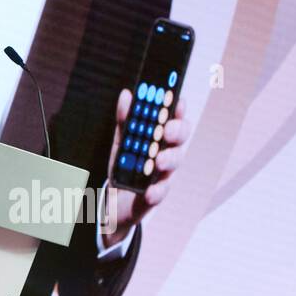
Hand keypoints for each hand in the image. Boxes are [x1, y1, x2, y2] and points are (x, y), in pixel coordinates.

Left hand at [101, 89, 190, 246]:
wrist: (115, 199)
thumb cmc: (126, 164)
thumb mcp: (122, 139)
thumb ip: (126, 119)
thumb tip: (127, 95)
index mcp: (159, 137)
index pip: (173, 119)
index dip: (178, 109)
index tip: (178, 101)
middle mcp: (166, 153)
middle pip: (179, 139)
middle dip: (176, 132)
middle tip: (166, 130)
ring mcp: (163, 174)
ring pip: (173, 164)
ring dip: (168, 160)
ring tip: (158, 160)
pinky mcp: (156, 194)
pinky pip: (161, 192)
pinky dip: (157, 192)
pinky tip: (150, 191)